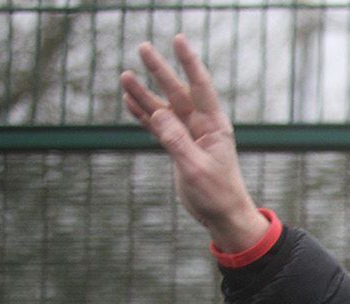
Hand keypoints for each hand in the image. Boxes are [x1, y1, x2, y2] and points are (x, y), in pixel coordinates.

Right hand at [121, 35, 268, 251]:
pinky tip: (129, 102)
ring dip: (145, 94)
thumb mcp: (195, 167)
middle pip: (177, 92)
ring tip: (125, 76)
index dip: (189, 62)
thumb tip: (157, 113)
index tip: (178, 40)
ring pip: (163, 109)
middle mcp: (202, 127)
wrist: (223, 217)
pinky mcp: (179, 149)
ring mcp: (189, 137)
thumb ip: (176, 140)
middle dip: (160, 71)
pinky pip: (158, 127)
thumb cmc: (217, 194)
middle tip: (142, 48)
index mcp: (214, 126)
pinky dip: (144, 116)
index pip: (200, 87)